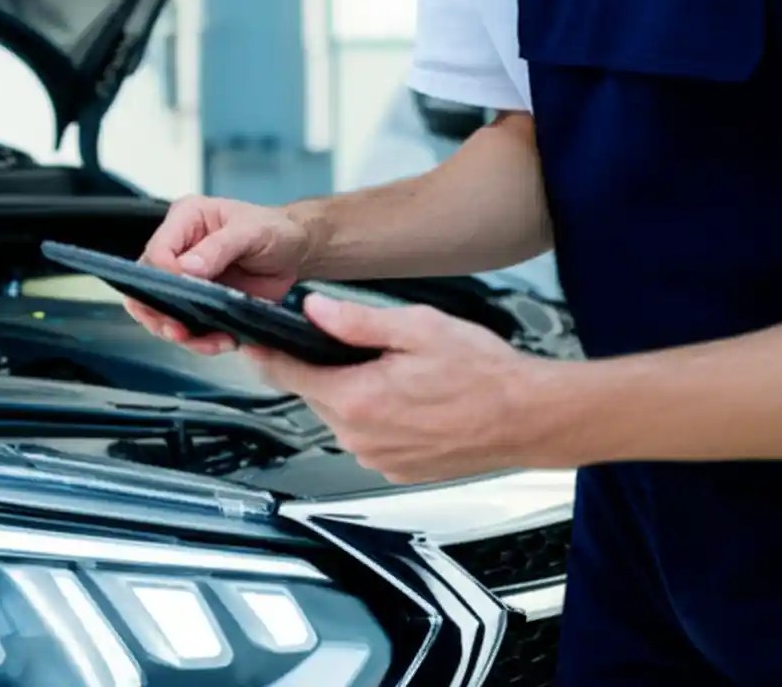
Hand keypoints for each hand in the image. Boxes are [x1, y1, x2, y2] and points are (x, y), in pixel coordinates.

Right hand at [125, 195, 310, 354]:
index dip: (164, 277)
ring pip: (162, 312)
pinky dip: (200, 340)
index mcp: (185, 220)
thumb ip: (219, 247)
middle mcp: (179, 249)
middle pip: (147, 286)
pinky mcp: (200, 303)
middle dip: (159, 313)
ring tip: (210, 342)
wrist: (295, 252)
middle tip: (179, 331)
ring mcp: (187, 279)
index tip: (184, 294)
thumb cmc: (275, 230)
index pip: (156, 251)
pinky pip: (188, 327)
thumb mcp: (252, 231)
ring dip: (180, 333)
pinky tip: (222, 341)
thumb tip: (187, 267)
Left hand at [247, 293, 560, 483]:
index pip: (286, 374)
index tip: (252, 342)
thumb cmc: (484, 375)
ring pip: (341, 416)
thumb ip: (356, 321)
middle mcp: (359, 436)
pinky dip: (377, 418)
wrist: (529, 417)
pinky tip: (410, 401)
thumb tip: (315, 311)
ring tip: (398, 375)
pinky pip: (368, 438)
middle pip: (314, 394)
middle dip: (325, 368)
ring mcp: (377, 458)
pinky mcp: (395, 470)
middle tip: (360, 347)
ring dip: (354, 393)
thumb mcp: (416, 328)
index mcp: (357, 399)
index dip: (266, 353)